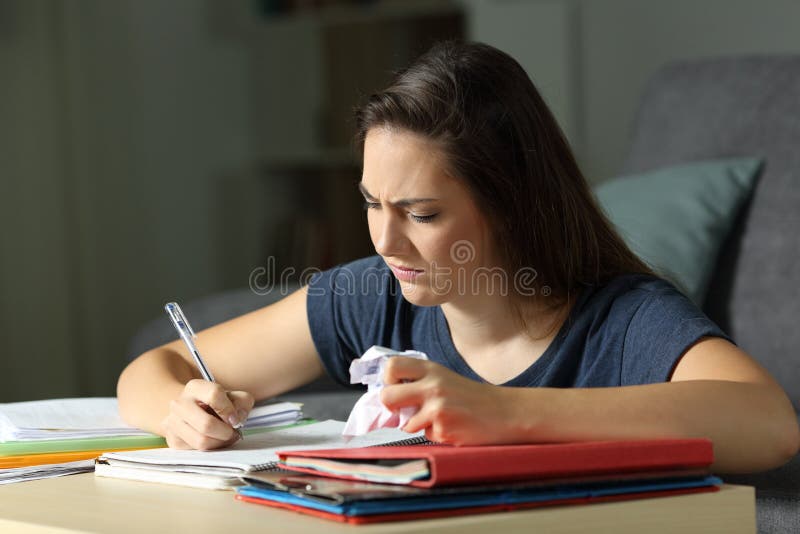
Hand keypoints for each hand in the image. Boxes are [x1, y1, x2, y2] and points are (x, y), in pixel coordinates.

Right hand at [161, 379, 253, 449]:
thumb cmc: (216, 404)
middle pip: (206, 424)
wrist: (191, 411)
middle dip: (225, 432)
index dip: (229, 410)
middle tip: (232, 433)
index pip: (214, 395)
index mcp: (195, 387)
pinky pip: (195, 451)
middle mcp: (179, 403)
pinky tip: (213, 441)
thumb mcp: (233, 396)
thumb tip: (237, 419)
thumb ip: (241, 402)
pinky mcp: (172, 439)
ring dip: (219, 443)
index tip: (235, 419)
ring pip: (201, 441)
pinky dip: (209, 449)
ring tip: (225, 438)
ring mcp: (172, 422)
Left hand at [379, 357, 520, 444]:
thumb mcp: (444, 378)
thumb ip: (420, 382)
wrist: (505, 412)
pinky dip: (437, 435)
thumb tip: (389, 396)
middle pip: (388, 396)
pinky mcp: (443, 429)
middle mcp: (432, 386)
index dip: (387, 379)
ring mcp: (437, 408)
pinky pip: (427, 436)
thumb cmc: (472, 397)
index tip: (395, 387)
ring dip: (419, 426)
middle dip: (391, 407)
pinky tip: (453, 427)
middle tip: (402, 409)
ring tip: (441, 419)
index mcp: (431, 369)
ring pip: (406, 424)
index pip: (392, 366)